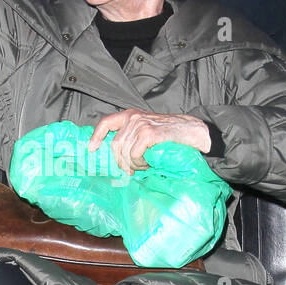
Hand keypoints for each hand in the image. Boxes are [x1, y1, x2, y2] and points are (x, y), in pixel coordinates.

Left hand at [87, 108, 210, 174]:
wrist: (193, 132)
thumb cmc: (170, 135)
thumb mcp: (147, 130)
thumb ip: (132, 136)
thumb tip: (116, 155)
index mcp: (130, 114)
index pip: (106, 122)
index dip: (96, 136)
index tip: (92, 149)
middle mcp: (133, 117)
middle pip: (115, 145)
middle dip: (121, 162)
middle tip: (133, 169)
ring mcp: (141, 124)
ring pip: (125, 153)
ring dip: (134, 165)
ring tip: (145, 165)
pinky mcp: (149, 134)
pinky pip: (135, 155)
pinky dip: (141, 163)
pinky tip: (149, 163)